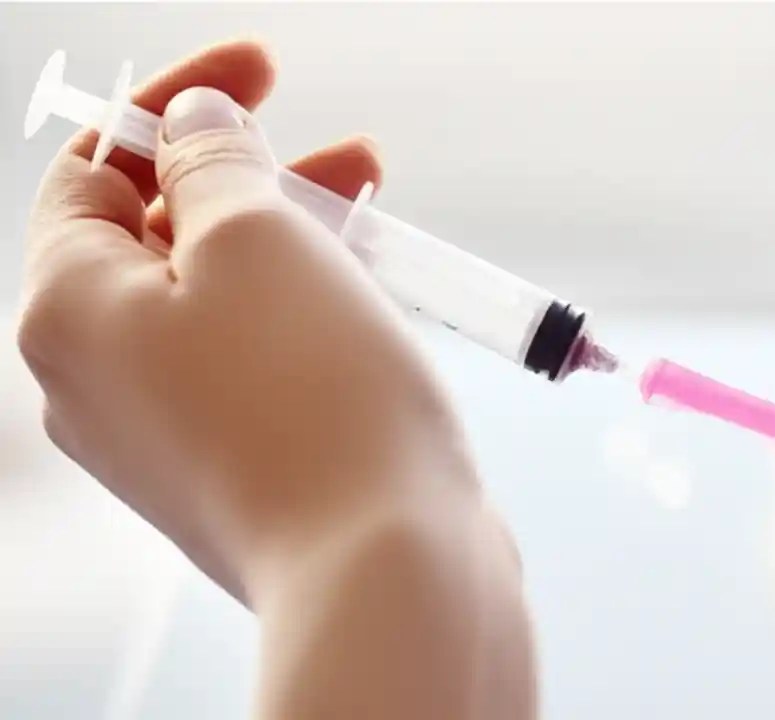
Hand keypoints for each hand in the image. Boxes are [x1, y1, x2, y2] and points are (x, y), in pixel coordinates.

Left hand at [17, 40, 492, 603]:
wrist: (384, 564)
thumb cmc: (314, 400)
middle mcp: (101, 380)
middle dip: (253, 177)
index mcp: (68, 311)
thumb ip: (216, 162)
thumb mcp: (256, 237)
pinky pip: (256, 361)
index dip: (176, 105)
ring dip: (292, 242)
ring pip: (218, 301)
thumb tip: (201, 129)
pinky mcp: (239, 468)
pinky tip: (363, 296)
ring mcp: (171, 434)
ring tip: (371, 214)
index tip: (260, 72)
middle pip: (161, 237)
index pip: (96, 170)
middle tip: (343, 155)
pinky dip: (303, 313)